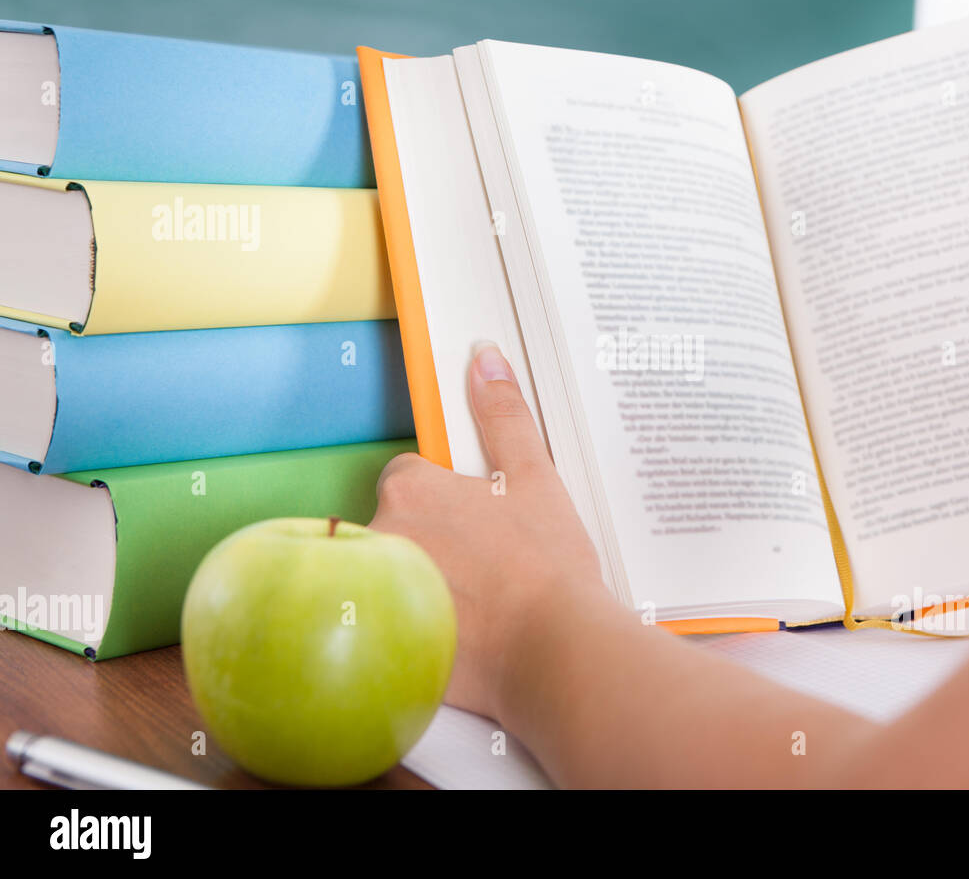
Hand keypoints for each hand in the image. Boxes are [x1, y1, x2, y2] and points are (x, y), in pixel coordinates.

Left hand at [368, 344, 607, 718]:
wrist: (552, 649)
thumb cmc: (547, 565)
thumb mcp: (534, 476)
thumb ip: (503, 415)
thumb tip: (485, 358)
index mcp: (410, 491)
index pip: (409, 479)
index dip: (447, 498)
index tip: (480, 522)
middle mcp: (380, 537)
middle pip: (398, 526)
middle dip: (434, 539)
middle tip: (487, 562)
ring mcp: (377, 592)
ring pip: (394, 572)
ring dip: (426, 579)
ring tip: (480, 601)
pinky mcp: (384, 640)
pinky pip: (393, 621)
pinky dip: (420, 624)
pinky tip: (464, 633)